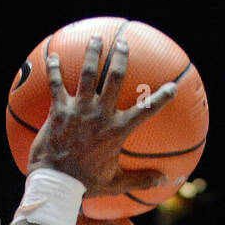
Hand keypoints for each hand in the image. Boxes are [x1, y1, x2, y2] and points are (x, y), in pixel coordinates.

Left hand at [29, 35, 176, 196]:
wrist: (57, 184)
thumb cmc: (86, 185)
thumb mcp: (116, 184)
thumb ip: (141, 180)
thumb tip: (165, 180)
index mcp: (117, 131)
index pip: (145, 111)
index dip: (160, 98)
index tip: (172, 87)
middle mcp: (100, 115)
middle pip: (114, 78)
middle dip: (121, 58)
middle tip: (124, 44)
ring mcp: (79, 110)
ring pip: (88, 74)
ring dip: (93, 54)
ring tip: (96, 40)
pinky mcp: (59, 110)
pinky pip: (56, 83)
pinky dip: (54, 68)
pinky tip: (52, 55)